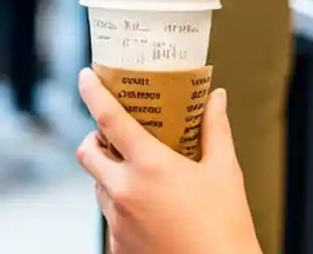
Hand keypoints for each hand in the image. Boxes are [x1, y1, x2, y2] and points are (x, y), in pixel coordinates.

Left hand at [76, 69, 261, 253]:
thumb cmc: (226, 226)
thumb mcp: (224, 171)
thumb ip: (215, 129)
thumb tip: (216, 98)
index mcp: (150, 166)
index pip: (108, 118)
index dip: (92, 93)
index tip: (85, 76)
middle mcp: (125, 191)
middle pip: (86, 153)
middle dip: (93, 139)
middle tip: (111, 135)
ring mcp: (117, 222)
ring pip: (98, 186)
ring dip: (108, 174)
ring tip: (137, 173)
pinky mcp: (117, 247)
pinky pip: (110, 218)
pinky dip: (122, 207)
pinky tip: (148, 210)